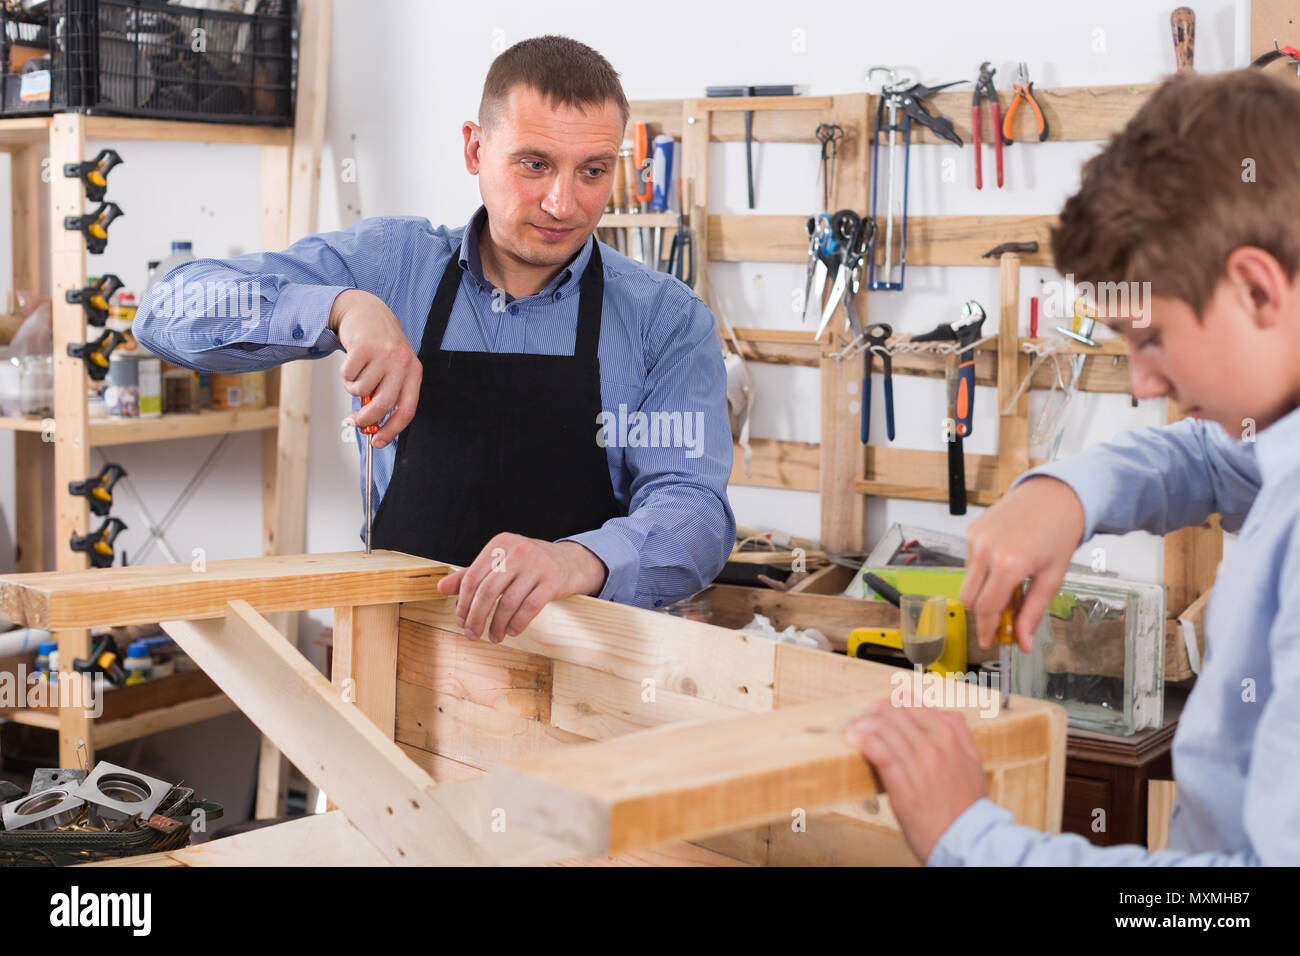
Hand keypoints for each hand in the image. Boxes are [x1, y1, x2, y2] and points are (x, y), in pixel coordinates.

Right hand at [332, 289, 420, 448]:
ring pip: (361, 390)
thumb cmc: (379, 345)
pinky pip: (348, 376)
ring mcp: (384, 353)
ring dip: (352, 389)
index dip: (392, 430)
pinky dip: (345, 375)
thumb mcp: (390, 369)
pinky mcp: (364, 346)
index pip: (406, 410)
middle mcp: (402, 363)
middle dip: (365, 420)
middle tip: (353, 421)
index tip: (378, 443)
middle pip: (383, 405)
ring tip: (357, 374)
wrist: (366, 311)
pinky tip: (353, 361)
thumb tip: (366, 425)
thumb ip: (384, 394)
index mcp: (414, 372)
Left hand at [437, 534, 608, 641]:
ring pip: (508, 602)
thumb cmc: (530, 565)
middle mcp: (518, 550)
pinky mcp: (554, 580)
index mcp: (500, 543)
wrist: (572, 561)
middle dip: (476, 617)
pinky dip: (517, 623)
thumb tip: (442, 588)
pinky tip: (512, 630)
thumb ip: (472, 574)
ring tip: (494, 636)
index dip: (463, 603)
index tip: (461, 621)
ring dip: (497, 625)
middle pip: (487, 591)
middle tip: (472, 634)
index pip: (472, 577)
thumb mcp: (500, 563)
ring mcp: (537, 564)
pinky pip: (529, 608)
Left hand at [843, 696, 984, 862]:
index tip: (875, 712)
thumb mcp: (971, 759)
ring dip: (860, 726)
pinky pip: (879, 752)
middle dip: (869, 713)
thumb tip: (938, 710)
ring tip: (850, 731)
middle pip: (891, 711)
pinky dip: (863, 742)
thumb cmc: (966, 803)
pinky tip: (853, 741)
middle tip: (857, 722)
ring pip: (882, 728)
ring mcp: (919, 764)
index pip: (909, 702)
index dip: (887, 704)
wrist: (965, 839)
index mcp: (949, 734)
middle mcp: (934, 745)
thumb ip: (958, 730)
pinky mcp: (904, 785)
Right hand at [960, 476, 1085, 650]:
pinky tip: (1005, 562)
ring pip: (968, 581)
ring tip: (1009, 585)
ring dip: (983, 591)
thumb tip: (1023, 642)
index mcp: (1008, 565)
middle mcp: (986, 551)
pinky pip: (970, 562)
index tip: (989, 641)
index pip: (986, 609)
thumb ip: (1033, 613)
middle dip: (983, 614)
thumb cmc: (1058, 533)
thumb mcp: (1052, 578)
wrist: (1054, 495)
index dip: (987, 630)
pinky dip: (983, 571)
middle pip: (970, 600)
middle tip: (1002, 618)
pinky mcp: (972, 531)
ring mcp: (976, 539)